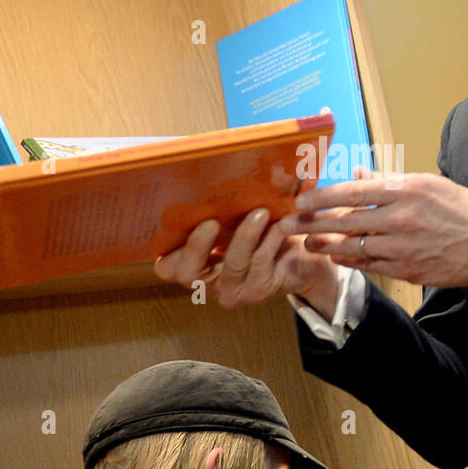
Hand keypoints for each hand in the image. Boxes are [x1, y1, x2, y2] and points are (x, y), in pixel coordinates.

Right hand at [153, 208, 340, 315]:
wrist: (301, 254)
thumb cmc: (259, 230)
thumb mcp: (234, 218)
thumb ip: (216, 209)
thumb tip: (205, 176)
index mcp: (194, 265)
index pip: (166, 267)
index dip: (169, 251)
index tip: (180, 223)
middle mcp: (207, 284)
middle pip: (188, 273)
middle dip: (197, 246)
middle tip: (211, 220)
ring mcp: (233, 292)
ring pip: (232, 265)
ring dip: (245, 236)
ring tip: (259, 212)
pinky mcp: (258, 292)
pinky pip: (261, 264)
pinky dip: (269, 241)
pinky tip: (280, 225)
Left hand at [281, 169, 467, 288]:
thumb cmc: (461, 209)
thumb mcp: (428, 184)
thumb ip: (389, 181)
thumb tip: (359, 174)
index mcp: (407, 191)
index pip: (354, 192)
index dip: (323, 197)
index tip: (301, 200)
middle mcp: (401, 219)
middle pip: (346, 221)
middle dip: (312, 223)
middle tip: (288, 225)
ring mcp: (402, 247)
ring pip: (353, 246)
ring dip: (325, 245)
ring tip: (306, 242)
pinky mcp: (406, 269)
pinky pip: (368, 265)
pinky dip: (349, 260)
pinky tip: (335, 256)